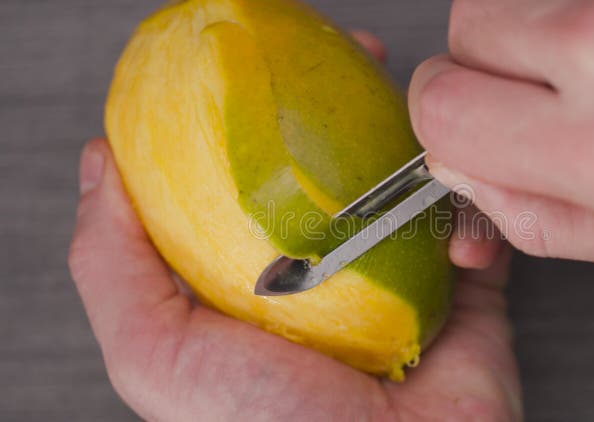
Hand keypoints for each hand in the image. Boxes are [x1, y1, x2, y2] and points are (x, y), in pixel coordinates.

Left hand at [68, 32, 520, 420]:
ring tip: (420, 117)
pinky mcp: (461, 292)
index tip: (266, 72)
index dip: (257, 115)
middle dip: (350, 101)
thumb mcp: (159, 355)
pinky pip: (473, 230)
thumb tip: (101, 167)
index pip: (252, 175)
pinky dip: (475, 218)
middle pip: (337, 163)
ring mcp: (396, 279)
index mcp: (258, 278)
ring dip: (419, 138)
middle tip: (358, 60)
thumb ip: (113, 267)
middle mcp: (325, 272)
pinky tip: (459, 231)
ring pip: (410, 181)